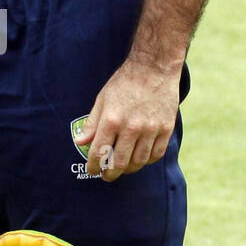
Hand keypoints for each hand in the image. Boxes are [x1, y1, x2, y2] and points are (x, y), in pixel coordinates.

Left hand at [75, 57, 181, 181]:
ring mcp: (151, 130)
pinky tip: (139, 159)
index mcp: (112, 120)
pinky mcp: (166, 130)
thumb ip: (92, 124)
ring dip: (128, 169)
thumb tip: (80, 142)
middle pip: (120, 162)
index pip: (99, 152)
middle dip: (110, 173)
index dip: (93, 165)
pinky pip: (156, 155)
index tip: (91, 170)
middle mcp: (132, 128)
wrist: (153, 70)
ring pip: (139, 162)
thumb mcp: (102, 100)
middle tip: (106, 176)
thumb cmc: (123, 83)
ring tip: (121, 168)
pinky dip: (146, 161)